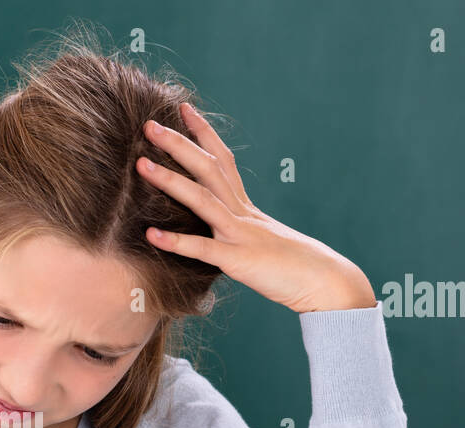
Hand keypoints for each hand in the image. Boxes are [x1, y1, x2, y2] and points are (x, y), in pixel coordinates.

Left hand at [137, 102, 376, 313]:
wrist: (324, 282)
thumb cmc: (292, 266)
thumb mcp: (260, 240)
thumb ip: (238, 229)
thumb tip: (220, 229)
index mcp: (245, 206)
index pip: (222, 159)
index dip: (203, 133)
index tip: (184, 109)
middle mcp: (241, 212)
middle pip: (208, 168)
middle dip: (178, 144)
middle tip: (149, 123)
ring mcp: (239, 234)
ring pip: (201, 199)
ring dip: (170, 180)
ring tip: (140, 164)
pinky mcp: (237, 260)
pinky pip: (203, 249)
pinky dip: (176, 242)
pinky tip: (151, 234)